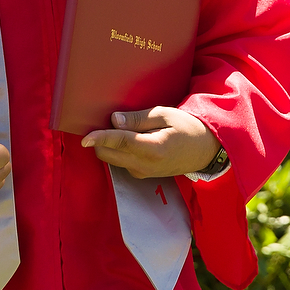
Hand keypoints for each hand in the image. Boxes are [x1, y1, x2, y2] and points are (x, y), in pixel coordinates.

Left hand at [81, 107, 219, 178]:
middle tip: (103, 121)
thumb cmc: (187, 127)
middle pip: (109, 155)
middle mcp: (145, 166)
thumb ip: (138, 119)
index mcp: (153, 149)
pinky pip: (120, 162)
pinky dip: (117, 150)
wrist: (204, 150)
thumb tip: (114, 120)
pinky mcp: (141, 174)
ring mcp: (142, 173)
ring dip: (108, 145)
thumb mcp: (164, 115)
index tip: (84, 138)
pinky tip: (127, 138)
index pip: (121, 143)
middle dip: (100, 140)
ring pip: (112, 159)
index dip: (101, 138)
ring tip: (120, 128)